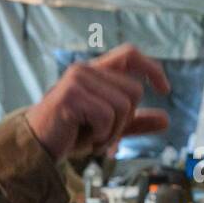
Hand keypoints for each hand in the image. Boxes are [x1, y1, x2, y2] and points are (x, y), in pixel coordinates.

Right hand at [25, 43, 169, 159]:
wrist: (37, 148)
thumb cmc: (69, 134)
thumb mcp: (108, 128)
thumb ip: (135, 122)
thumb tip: (166, 119)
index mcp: (95, 72)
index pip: (130, 54)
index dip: (151, 68)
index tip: (165, 89)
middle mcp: (86, 70)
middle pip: (134, 91)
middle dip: (125, 120)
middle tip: (102, 133)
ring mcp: (77, 80)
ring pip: (123, 106)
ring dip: (112, 131)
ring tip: (92, 137)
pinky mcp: (71, 96)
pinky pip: (106, 116)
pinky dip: (101, 135)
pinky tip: (83, 138)